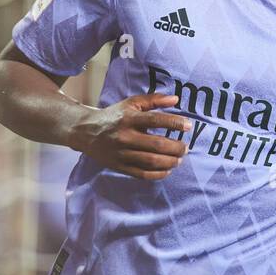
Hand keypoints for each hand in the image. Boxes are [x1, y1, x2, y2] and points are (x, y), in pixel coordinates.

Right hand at [67, 93, 191, 179]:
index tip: (189, 126)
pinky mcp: (119, 166)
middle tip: (185, 147)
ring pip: (151, 161)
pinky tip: (167, 170)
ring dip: (170, 162)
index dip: (174, 123)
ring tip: (179, 159)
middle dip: (176, 147)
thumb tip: (176, 99)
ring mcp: (121, 153)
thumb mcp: (131, 103)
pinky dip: (157, 174)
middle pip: (156, 144)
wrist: (86, 132)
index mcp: (129, 118)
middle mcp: (125, 136)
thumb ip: (154, 100)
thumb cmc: (114, 116)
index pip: (155, 120)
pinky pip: (141, 174)